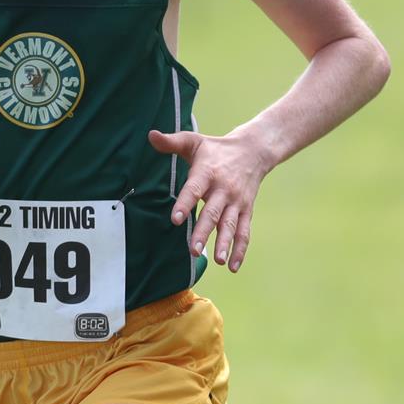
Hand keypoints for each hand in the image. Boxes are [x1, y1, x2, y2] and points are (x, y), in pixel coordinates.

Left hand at [148, 128, 272, 271]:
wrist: (253, 150)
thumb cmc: (216, 148)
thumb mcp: (194, 141)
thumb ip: (171, 142)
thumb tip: (150, 136)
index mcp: (208, 172)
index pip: (194, 189)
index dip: (185, 203)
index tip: (176, 219)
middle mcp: (223, 189)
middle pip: (213, 213)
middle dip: (203, 232)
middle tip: (193, 250)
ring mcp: (236, 202)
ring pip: (230, 225)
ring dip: (224, 244)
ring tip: (216, 261)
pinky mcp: (246, 211)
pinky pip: (244, 232)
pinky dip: (240, 249)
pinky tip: (232, 266)